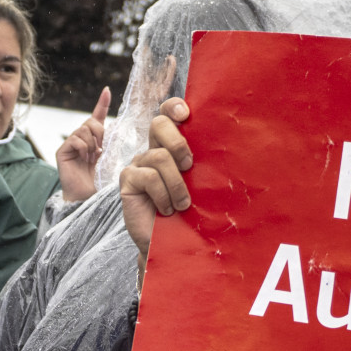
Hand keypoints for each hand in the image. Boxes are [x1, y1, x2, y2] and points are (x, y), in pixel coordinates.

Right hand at [55, 88, 110, 202]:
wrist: (88, 198)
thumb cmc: (102, 182)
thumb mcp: (112, 159)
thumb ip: (112, 143)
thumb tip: (114, 126)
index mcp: (95, 139)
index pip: (97, 117)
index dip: (102, 103)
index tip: (106, 90)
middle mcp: (81, 139)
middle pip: (91, 121)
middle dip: (100, 131)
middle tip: (102, 149)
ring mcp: (70, 145)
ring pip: (83, 129)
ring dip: (93, 142)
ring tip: (94, 157)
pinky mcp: (62, 151)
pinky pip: (75, 139)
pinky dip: (83, 148)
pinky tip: (85, 159)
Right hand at [117, 96, 193, 257]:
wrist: (168, 243)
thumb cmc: (186, 214)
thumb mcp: (197, 185)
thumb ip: (197, 164)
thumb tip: (223, 146)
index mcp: (168, 147)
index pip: (166, 114)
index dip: (173, 106)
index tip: (186, 114)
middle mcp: (151, 151)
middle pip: (159, 123)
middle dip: (179, 142)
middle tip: (189, 166)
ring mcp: (137, 164)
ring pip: (160, 157)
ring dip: (177, 184)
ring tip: (181, 204)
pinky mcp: (127, 179)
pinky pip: (149, 177)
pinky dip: (163, 194)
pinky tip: (166, 208)